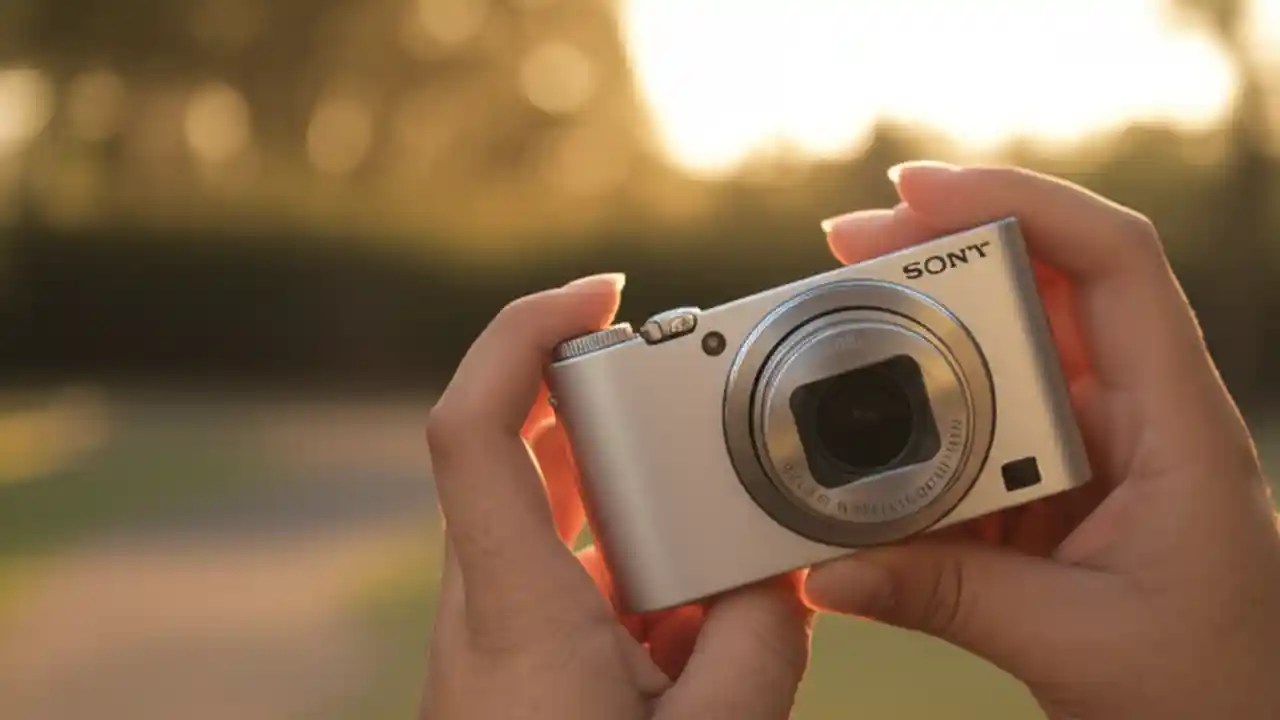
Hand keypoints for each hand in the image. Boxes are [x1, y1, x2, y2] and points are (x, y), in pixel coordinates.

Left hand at [422, 274, 811, 719]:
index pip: (474, 429)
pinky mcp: (501, 673)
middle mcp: (480, 614)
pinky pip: (555, 584)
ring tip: (705, 518)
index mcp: (518, 613)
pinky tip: (688, 615)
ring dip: (622, 500)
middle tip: (681, 392)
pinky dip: (621, 571)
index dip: (521, 332)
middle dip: (604, 409)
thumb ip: (761, 644)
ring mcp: (483, 644)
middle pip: (520, 458)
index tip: (598, 295)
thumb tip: (776, 576)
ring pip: (544, 524)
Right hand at [808, 162, 1279, 718]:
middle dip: (945, 247)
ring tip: (846, 305)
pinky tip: (876, 405)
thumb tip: (831, 570)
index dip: (1023, 202)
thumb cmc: (1216, 691)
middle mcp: (1141, 414)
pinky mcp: (1063, 483)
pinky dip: (927, 401)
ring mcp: (1101, 445)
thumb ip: (946, 599)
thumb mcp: (1078, 643)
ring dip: (929, 321)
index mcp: (1178, 425)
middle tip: (849, 244)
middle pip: (1048, 284)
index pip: (1117, 263)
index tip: (920, 191)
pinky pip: (989, 417)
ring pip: (1011, 346)